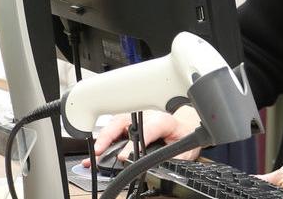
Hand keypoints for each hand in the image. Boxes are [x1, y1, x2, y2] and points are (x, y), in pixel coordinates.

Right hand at [84, 106, 202, 166]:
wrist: (186, 125)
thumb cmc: (184, 135)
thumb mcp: (187, 149)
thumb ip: (176, 158)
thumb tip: (166, 165)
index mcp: (164, 121)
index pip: (147, 129)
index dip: (133, 142)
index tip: (123, 155)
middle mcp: (148, 117)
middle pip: (125, 121)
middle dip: (110, 134)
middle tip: (100, 150)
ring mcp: (138, 118)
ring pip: (116, 123)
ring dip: (103, 136)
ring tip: (95, 152)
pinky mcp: (131, 123)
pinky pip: (114, 127)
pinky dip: (104, 138)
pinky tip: (97, 149)